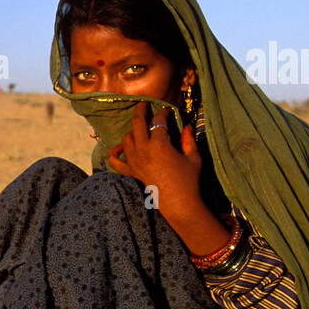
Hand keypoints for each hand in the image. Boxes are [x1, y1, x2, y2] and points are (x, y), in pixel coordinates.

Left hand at [107, 103, 230, 255]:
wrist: (180, 205)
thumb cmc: (190, 181)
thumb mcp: (194, 157)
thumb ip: (188, 139)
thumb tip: (186, 126)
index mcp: (159, 144)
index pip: (158, 121)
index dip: (163, 112)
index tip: (168, 109)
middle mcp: (143, 150)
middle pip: (136, 124)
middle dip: (139, 110)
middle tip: (142, 104)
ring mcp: (134, 162)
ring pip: (126, 139)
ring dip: (132, 132)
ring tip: (138, 128)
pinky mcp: (131, 173)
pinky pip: (116, 161)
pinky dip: (114, 153)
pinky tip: (119, 149)